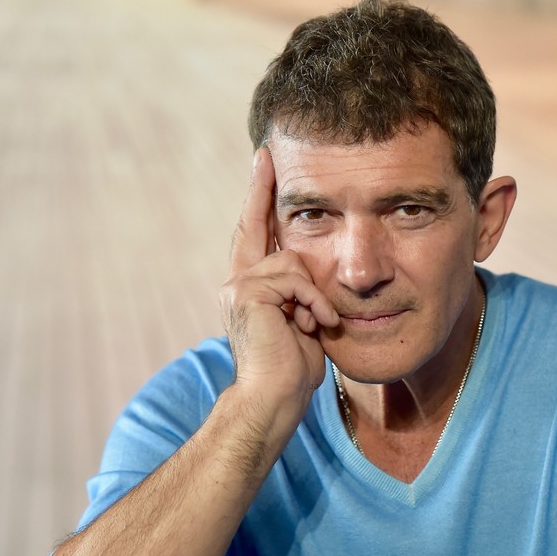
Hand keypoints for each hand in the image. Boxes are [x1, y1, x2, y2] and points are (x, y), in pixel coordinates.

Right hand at [220, 148, 338, 417]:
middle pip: (255, 226)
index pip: (254, 233)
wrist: (274, 400)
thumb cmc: (293, 371)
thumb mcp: (304, 322)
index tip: (263, 163)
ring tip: (320, 323)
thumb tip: (315, 269)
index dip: (258, 198)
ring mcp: (237, 286)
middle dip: (262, 189)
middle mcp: (236, 281)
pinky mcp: (246, 294)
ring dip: (315, 293)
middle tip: (266, 155)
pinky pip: (294, 278)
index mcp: (250, 287)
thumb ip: (302, 292)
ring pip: (291, 259)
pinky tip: (319, 325)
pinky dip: (315, 301)